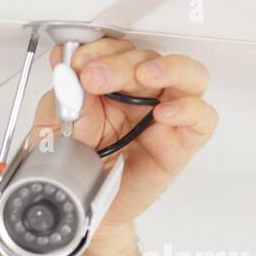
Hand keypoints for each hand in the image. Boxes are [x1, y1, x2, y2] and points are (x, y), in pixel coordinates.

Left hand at [26, 36, 217, 238]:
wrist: (80, 207)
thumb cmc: (72, 166)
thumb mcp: (53, 128)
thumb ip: (61, 98)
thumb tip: (67, 69)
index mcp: (112, 83)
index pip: (118, 49)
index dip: (100, 48)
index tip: (76, 59)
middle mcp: (142, 95)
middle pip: (148, 59)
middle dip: (119, 62)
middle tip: (92, 74)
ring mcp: (165, 116)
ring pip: (188, 75)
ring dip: (167, 68)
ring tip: (142, 75)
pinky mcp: (181, 142)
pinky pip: (202, 118)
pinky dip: (188, 109)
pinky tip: (163, 113)